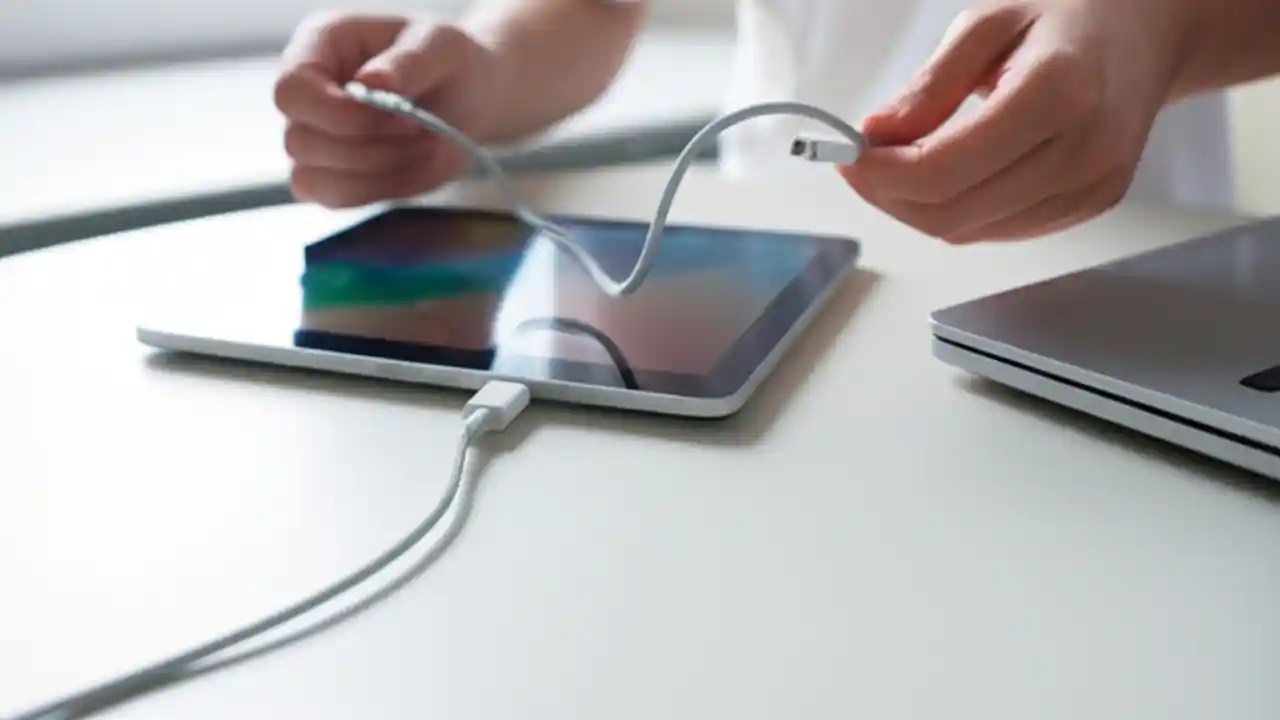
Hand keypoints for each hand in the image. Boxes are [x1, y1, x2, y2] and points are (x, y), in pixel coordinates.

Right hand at [273, 12, 503, 207]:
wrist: (470, 96)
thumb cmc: (448, 61)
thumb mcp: (440, 45)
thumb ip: (408, 62)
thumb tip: (369, 84)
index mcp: (319, 46)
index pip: (292, 91)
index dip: (338, 114)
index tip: (398, 115)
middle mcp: (306, 96)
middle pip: (300, 143)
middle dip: (372, 148)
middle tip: (424, 129)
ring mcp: (314, 140)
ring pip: (316, 181)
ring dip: (382, 174)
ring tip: (431, 149)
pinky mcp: (333, 176)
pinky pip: (341, 200)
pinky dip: (389, 190)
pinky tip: (424, 168)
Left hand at [840, 0, 1189, 243]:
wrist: (1149, 30)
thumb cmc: (1069, 14)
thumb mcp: (987, 23)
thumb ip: (929, 87)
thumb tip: (875, 135)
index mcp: (1057, 93)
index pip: (944, 170)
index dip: (881, 174)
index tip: (847, 154)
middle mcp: (1082, 152)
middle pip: (951, 214)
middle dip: (889, 196)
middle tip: (861, 163)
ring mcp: (1091, 187)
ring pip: (970, 232)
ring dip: (917, 208)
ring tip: (901, 162)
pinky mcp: (1090, 205)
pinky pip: (999, 230)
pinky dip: (957, 211)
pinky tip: (948, 173)